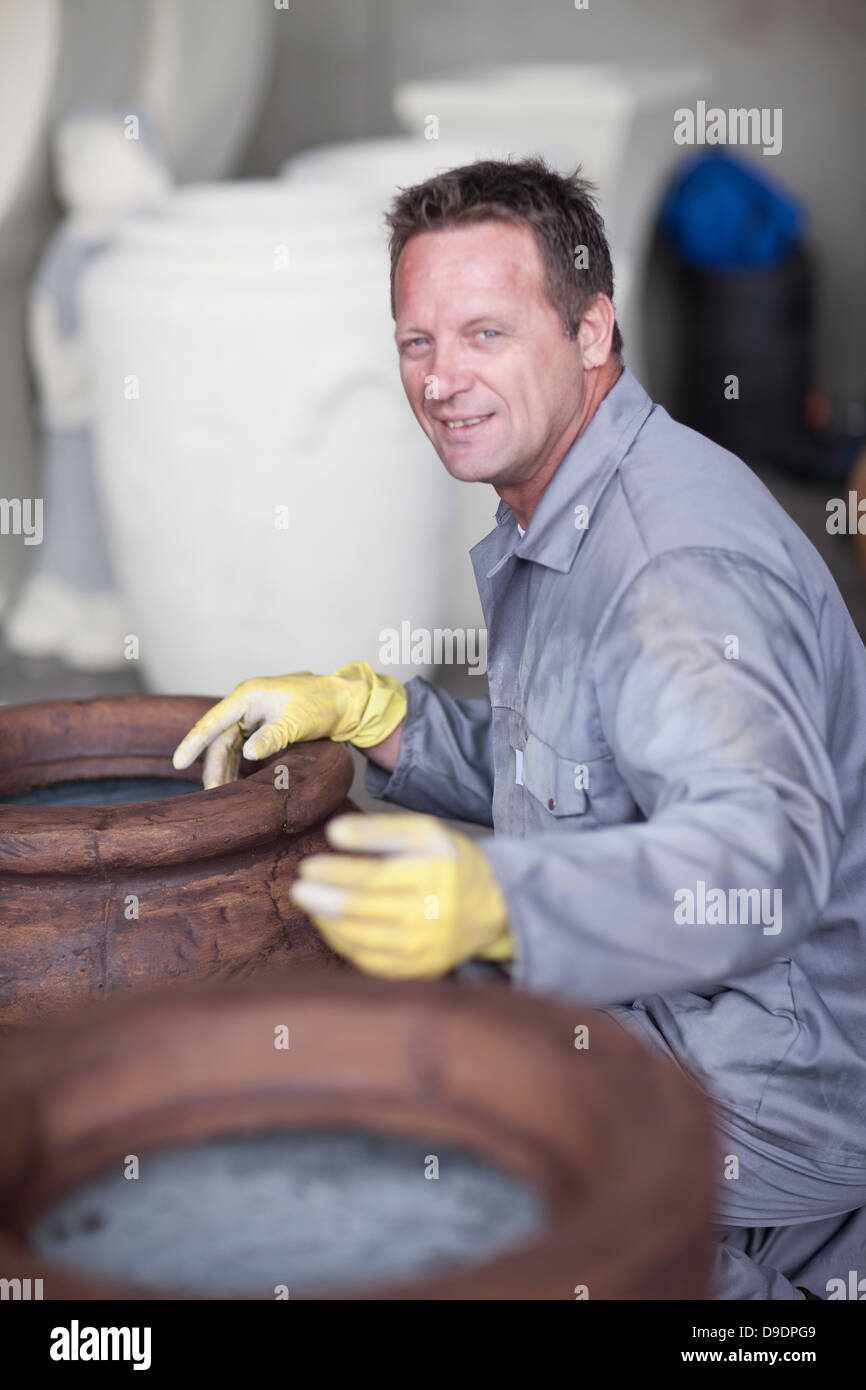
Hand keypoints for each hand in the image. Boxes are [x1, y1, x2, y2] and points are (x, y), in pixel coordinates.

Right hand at [172, 662, 405, 788]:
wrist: (346, 701)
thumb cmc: (323, 704)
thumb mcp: (299, 721)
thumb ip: (273, 736)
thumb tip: (248, 752)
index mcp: (249, 695)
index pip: (214, 721)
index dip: (193, 741)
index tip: (178, 762)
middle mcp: (246, 704)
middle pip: (220, 739)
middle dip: (214, 767)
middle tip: (212, 795)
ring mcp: (254, 716)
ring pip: (229, 746)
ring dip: (225, 770)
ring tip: (221, 795)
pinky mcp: (262, 727)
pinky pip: (242, 749)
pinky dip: (238, 766)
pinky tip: (235, 785)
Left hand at [290, 811, 512, 977]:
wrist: (493, 906)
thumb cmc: (451, 862)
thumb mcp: (424, 832)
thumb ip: (379, 829)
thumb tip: (333, 832)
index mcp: (433, 876)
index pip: (372, 877)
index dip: (335, 872)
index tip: (309, 865)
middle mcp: (430, 916)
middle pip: (361, 909)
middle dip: (321, 898)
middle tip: (298, 888)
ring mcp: (424, 948)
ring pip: (359, 938)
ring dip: (327, 921)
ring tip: (311, 904)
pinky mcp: (418, 969)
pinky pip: (369, 961)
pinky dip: (343, 943)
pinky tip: (331, 926)